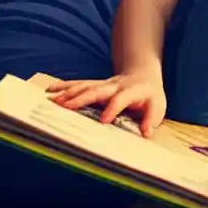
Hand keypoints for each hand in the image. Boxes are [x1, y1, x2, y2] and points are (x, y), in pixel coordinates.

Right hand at [46, 68, 166, 136]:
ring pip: (85, 86)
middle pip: (97, 90)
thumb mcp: (157, 108)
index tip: (103, 121)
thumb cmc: (150, 96)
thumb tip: (145, 133)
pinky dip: (64, 86)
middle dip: (81, 98)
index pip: (120, 99)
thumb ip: (150, 120)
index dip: (112, 109)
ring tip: (53, 100)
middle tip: (65, 107)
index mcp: (131, 92)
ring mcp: (104, 84)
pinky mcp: (96, 84)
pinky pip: (79, 84)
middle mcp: (115, 86)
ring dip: (68, 92)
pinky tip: (50, 90)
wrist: (144, 74)